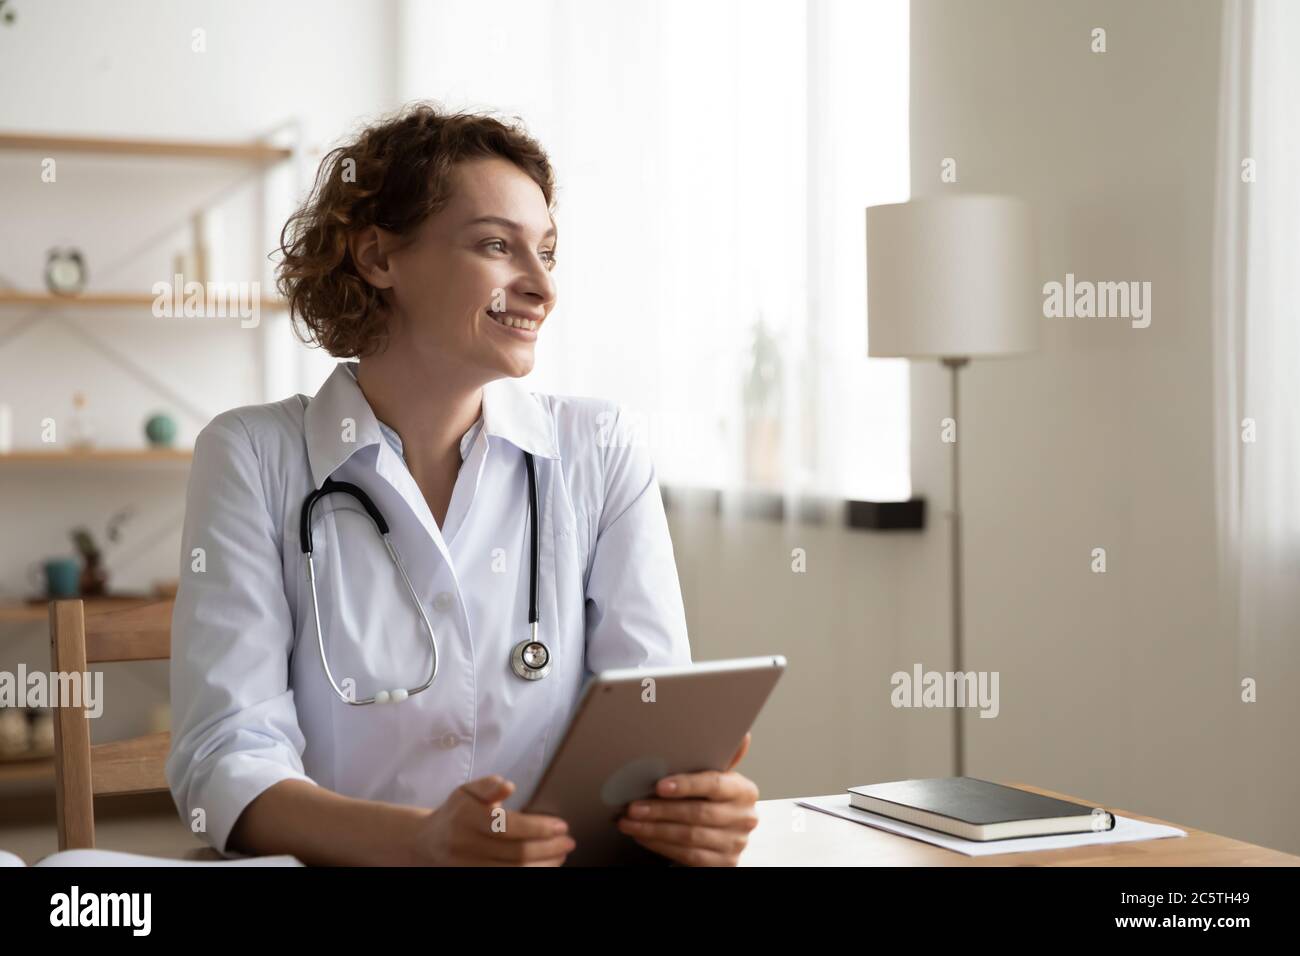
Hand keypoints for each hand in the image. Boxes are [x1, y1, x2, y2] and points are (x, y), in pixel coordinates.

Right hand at [412, 775, 574, 865]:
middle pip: (516, 853)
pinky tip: (544, 867)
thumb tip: (508, 785)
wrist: (427, 843)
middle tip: (569, 842)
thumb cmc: (456, 813)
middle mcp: (466, 845)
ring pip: (514, 872)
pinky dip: (530, 874)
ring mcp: (469, 867)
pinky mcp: (472, 877)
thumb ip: (488, 785)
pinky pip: (506, 880)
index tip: (562, 825)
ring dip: (544, 865)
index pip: (509, 826)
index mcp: (466, 818)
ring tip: (561, 855)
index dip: (539, 827)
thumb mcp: (466, 791)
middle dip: (548, 848)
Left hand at [615, 732, 758, 865]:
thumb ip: (718, 759)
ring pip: (688, 837)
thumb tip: (740, 734)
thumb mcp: (716, 780)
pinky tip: (643, 836)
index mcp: (744, 791)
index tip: (659, 786)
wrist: (720, 838)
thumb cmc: (712, 802)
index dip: (686, 785)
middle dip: (660, 810)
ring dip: (653, 829)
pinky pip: (687, 856)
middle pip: (697, 813)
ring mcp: (735, 844)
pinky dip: (660, 845)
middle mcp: (745, 818)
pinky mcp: (723, 864)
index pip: (715, 784)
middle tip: (632, 806)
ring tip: (629, 821)